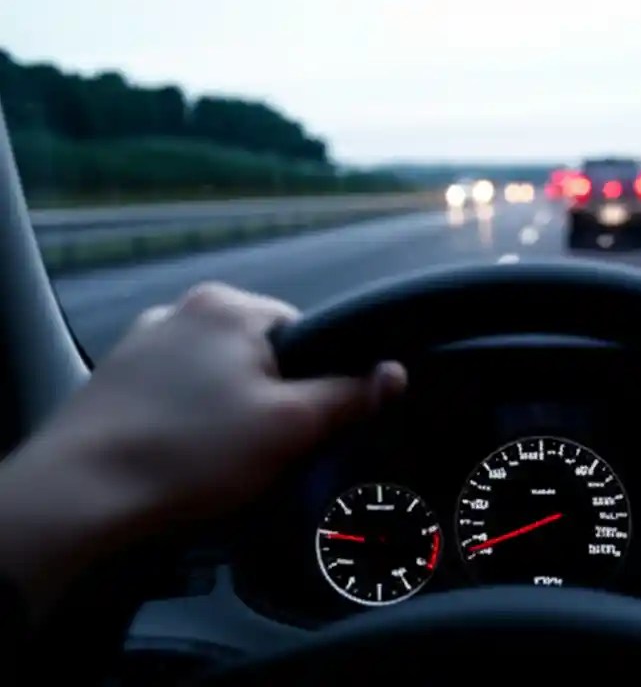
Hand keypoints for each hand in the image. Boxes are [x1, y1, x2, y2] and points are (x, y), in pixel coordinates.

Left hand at [0, 282, 405, 616]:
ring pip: (219, 378)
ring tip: (220, 462)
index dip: (319, 384)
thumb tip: (396, 373)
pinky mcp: (115, 380)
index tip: (306, 426)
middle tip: (265, 452)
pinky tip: (184, 459)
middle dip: (272, 401)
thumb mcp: (291, 428)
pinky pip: (178, 395)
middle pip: (262, 357)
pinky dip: (190, 422)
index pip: (307, 335)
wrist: (81, 496)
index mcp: (229, 306)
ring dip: (230, 413)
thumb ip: (350, 396)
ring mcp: (142, 343)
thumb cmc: (191, 454)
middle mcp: (182, 310)